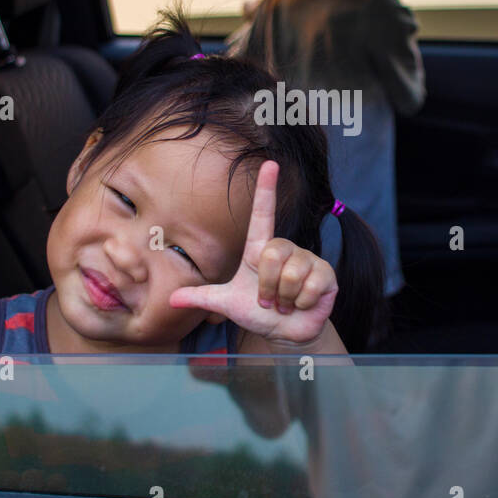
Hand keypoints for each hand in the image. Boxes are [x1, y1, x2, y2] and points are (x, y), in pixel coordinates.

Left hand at [169, 160, 337, 344]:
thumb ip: (201, 298)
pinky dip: (302, 302)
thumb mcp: (227, 304)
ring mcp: (308, 260)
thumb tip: (171, 299)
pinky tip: (302, 305)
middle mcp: (285, 249)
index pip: (263, 213)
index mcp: (260, 249)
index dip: (267, 189)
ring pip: (291, 273)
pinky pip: (311, 285)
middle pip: (272, 253)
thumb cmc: (258, 312)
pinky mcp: (326, 275)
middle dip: (266, 286)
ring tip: (285, 303)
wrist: (286, 333)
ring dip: (284, 298)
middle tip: (269, 300)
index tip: (271, 164)